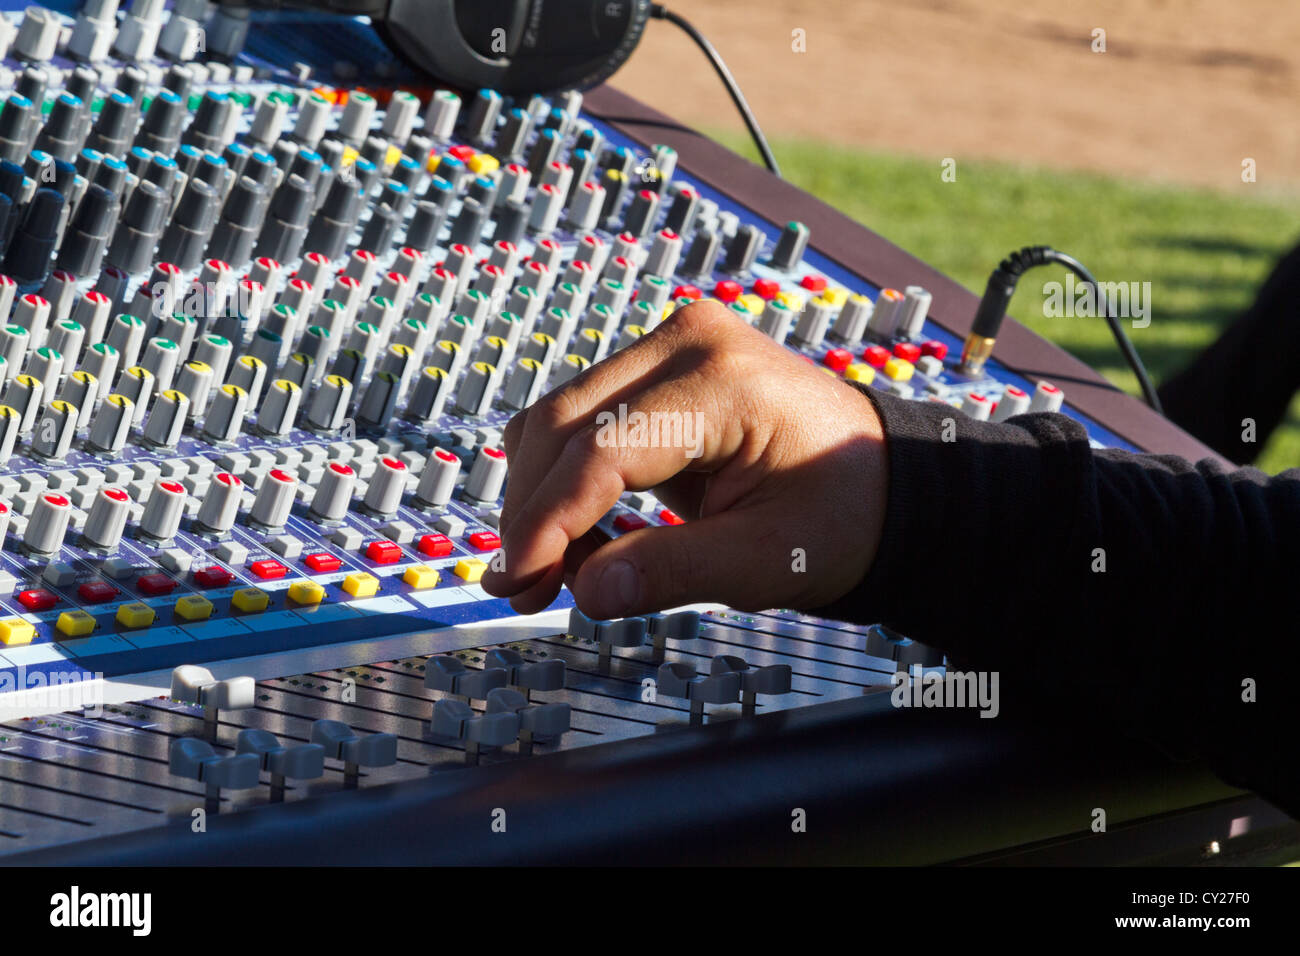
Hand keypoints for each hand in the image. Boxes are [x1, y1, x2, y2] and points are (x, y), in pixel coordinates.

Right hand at [481, 299, 889, 618]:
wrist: (880, 481)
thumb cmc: (842, 515)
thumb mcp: (768, 558)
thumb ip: (675, 572)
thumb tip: (586, 591)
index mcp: (723, 380)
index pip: (601, 450)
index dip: (549, 523)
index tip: (519, 584)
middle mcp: (687, 342)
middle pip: (561, 425)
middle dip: (532, 514)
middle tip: (524, 590)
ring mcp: (668, 346)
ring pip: (558, 420)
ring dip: (541, 497)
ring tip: (557, 572)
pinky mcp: (655, 369)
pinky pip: (581, 420)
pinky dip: (564, 479)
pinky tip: (580, 536)